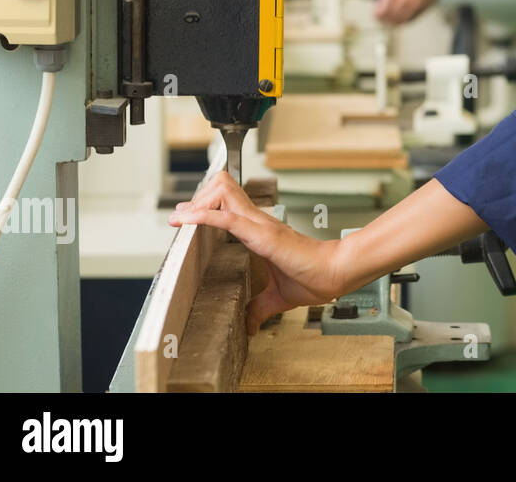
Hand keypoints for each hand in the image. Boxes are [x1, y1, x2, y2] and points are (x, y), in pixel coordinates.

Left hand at [169, 171, 343, 333]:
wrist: (335, 274)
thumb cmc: (314, 279)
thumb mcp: (276, 297)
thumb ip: (259, 308)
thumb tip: (249, 326)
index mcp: (260, 231)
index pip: (228, 203)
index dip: (205, 204)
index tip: (185, 216)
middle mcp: (258, 221)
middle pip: (221, 188)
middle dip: (197, 197)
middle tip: (180, 215)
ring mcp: (260, 225)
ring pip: (222, 193)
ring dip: (198, 202)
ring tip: (181, 218)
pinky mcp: (262, 234)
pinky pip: (227, 218)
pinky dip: (202, 217)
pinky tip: (185, 221)